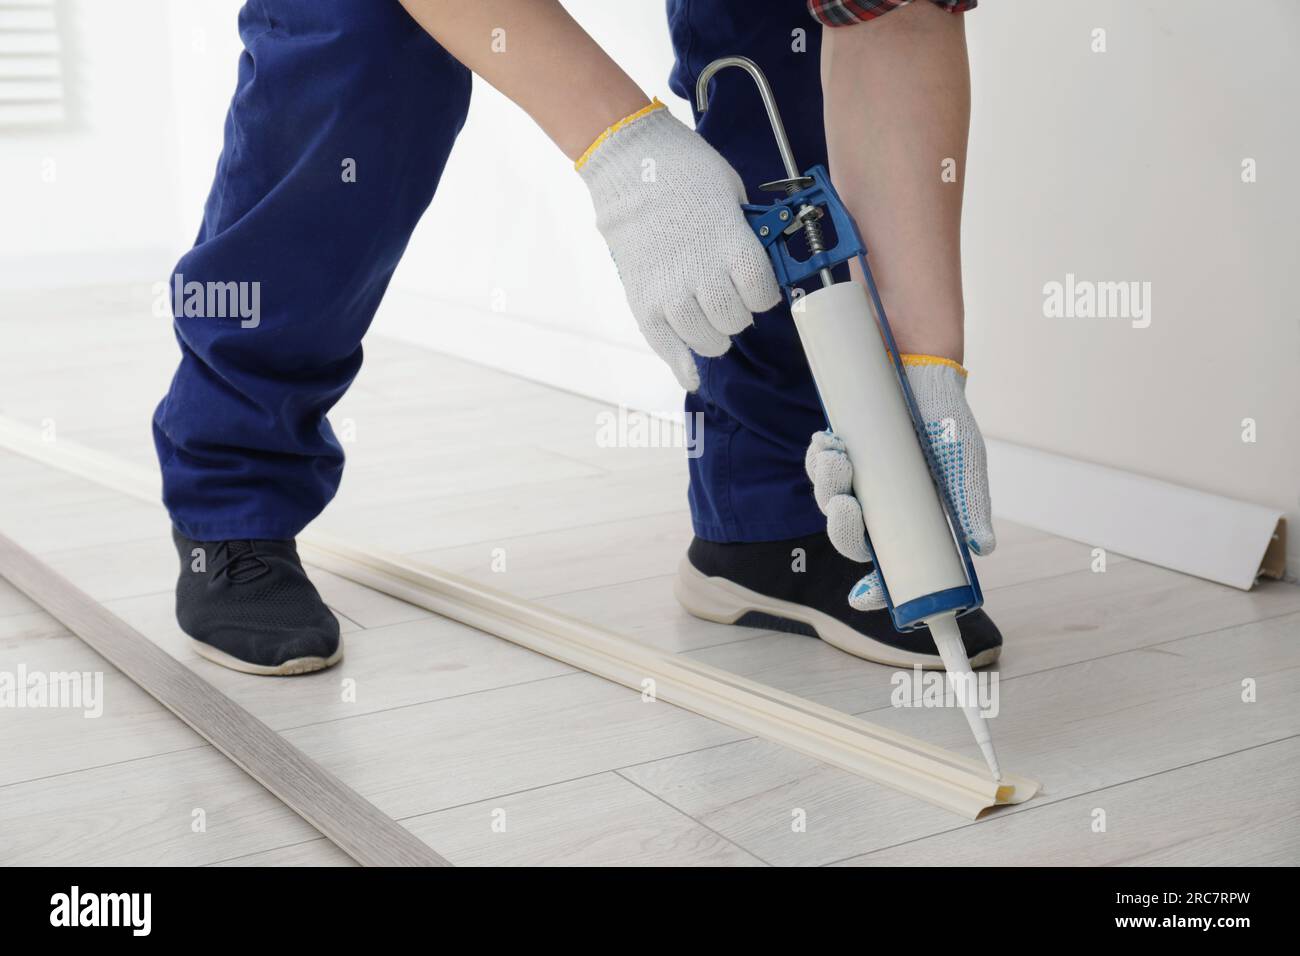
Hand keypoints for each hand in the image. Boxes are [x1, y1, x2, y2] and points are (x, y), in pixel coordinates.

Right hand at [578, 101, 780, 390]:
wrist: (629, 161)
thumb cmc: (685, 171)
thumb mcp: (731, 194)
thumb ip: (745, 236)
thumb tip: (755, 266)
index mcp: (730, 242)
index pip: (763, 293)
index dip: (766, 293)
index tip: (760, 287)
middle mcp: (700, 272)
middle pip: (735, 320)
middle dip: (740, 313)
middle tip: (732, 300)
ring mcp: (668, 290)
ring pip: (705, 339)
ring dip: (715, 336)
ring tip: (712, 322)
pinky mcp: (641, 300)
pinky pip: (665, 346)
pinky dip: (681, 365)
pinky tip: (692, 376)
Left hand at [804, 355, 994, 609]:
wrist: (920, 355)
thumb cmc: (946, 411)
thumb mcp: (964, 459)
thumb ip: (970, 503)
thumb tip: (983, 548)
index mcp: (910, 514)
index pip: (889, 563)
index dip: (875, 586)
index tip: (861, 598)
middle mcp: (880, 499)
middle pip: (851, 536)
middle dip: (842, 528)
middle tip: (846, 506)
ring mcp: (857, 473)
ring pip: (829, 500)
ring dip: (827, 487)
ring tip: (837, 459)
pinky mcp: (838, 444)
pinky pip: (818, 464)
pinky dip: (819, 459)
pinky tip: (827, 444)